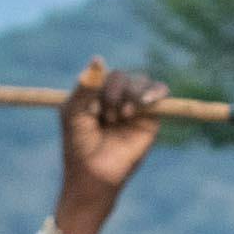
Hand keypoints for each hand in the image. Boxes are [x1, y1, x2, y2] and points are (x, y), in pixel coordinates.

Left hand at [51, 60, 168, 233]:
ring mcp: (134, 107)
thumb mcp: (74, 112)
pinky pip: (160, 93)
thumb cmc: (79, 146)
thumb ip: (85, 86)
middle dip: (114, 91)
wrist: (94, 175)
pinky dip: (156, 91)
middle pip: (123, 76)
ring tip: (123, 115)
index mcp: (96, 94)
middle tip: (107, 116)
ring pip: (141, 81)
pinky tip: (146, 101)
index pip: (103, 74)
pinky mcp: (151, 118)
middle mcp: (116, 98)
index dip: (100, 85)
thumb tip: (98, 58)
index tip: (93, 108)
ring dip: (131, 93)